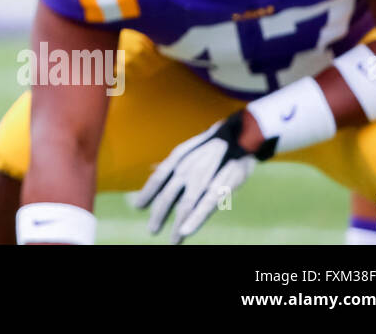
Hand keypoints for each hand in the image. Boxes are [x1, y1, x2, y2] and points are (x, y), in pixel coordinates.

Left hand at [130, 111, 266, 243]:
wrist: (238, 135)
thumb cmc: (211, 145)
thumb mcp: (188, 150)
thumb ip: (173, 163)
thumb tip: (154, 170)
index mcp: (177, 160)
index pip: (157, 179)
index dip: (147, 194)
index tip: (138, 206)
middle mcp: (186, 170)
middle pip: (168, 197)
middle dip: (159, 215)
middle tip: (152, 230)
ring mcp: (202, 179)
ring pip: (184, 206)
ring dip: (176, 225)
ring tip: (172, 240)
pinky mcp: (219, 187)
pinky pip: (204, 207)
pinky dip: (194, 221)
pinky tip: (185, 231)